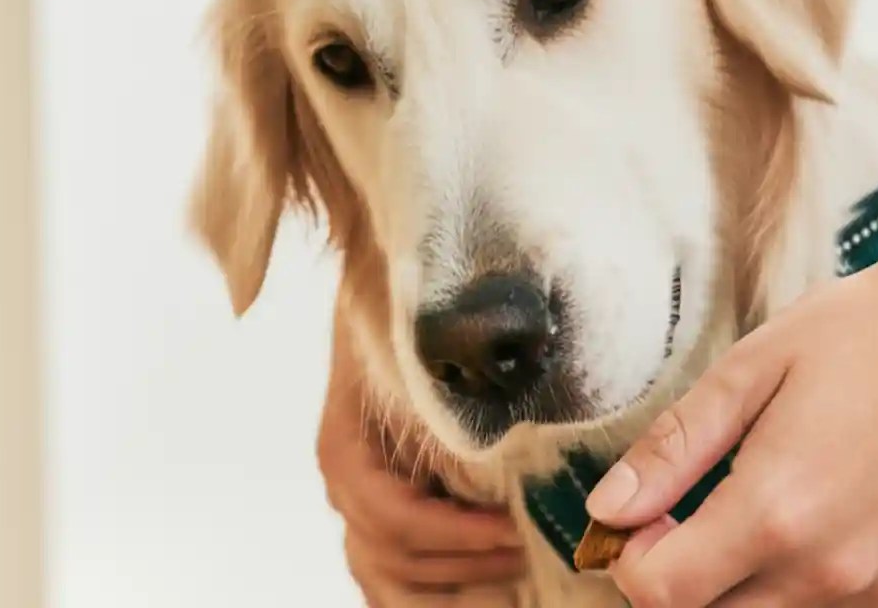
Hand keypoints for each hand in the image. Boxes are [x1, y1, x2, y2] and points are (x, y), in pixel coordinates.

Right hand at [318, 312, 525, 604]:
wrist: (380, 299)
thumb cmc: (403, 326)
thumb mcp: (419, 359)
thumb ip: (443, 412)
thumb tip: (490, 456)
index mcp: (344, 454)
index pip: (395, 518)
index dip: (455, 533)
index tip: (512, 527)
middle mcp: (344, 488)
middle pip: (396, 555)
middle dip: (468, 560)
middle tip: (532, 547)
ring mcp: (356, 506)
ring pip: (395, 573)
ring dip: (459, 578)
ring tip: (519, 566)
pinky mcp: (376, 513)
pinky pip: (393, 574)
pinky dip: (435, 586)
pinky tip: (481, 582)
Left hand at [585, 254, 877, 606]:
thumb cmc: (856, 335)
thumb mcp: (745, 372)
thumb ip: (671, 450)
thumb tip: (606, 511)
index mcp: (776, 510)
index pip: (662, 596)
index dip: (633, 560)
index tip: (646, 516)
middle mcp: (830, 569)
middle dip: (678, 581)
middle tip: (684, 518)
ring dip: (735, 589)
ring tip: (746, 516)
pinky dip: (795, 590)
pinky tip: (804, 528)